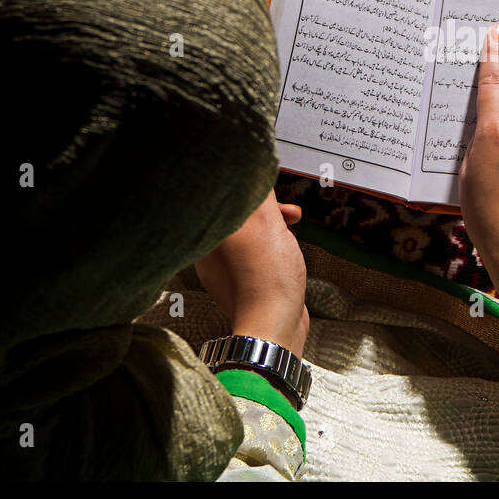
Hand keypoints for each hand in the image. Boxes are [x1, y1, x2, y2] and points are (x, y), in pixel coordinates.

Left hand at [195, 191, 308, 357]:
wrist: (273, 325)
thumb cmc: (266, 279)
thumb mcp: (265, 221)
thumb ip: (257, 193)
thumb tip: (255, 173)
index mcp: (208, 231)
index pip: (222, 193)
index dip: (248, 184)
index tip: (267, 184)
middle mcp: (208, 248)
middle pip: (236, 210)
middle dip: (265, 203)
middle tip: (284, 208)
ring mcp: (221, 265)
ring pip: (247, 229)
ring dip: (271, 221)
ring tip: (291, 224)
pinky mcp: (238, 278)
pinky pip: (253, 249)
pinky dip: (270, 243)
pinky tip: (285, 247)